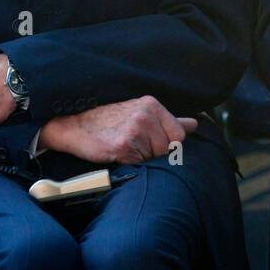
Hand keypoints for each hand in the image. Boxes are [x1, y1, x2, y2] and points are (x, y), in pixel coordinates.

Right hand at [39, 96, 196, 163]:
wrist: (74, 126)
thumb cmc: (109, 121)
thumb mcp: (140, 112)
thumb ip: (170, 120)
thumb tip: (194, 124)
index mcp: (152, 105)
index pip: (179, 135)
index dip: (168, 145)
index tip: (152, 144)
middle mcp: (146, 115)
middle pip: (167, 148)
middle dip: (154, 153)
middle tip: (135, 146)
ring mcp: (135, 130)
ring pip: (154, 158)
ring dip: (142, 159)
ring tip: (125, 149)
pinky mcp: (123, 146)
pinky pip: (138, 164)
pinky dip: (130, 164)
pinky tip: (118, 154)